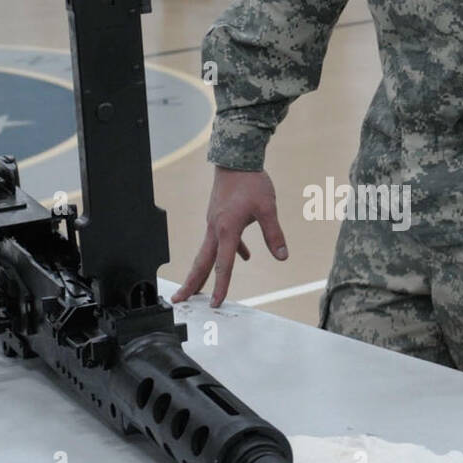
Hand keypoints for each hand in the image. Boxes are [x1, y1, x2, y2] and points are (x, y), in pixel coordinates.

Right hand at [171, 168, 287, 306]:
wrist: (235, 158)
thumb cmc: (251, 181)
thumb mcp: (267, 208)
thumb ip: (274, 234)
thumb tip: (282, 256)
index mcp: (227, 229)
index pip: (223, 265)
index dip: (220, 286)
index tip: (214, 304)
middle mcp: (215, 228)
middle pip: (202, 262)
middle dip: (192, 283)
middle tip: (179, 300)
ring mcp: (214, 222)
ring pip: (208, 252)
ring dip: (204, 270)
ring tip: (201, 287)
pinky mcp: (218, 216)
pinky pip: (220, 239)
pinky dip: (229, 251)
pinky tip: (244, 255)